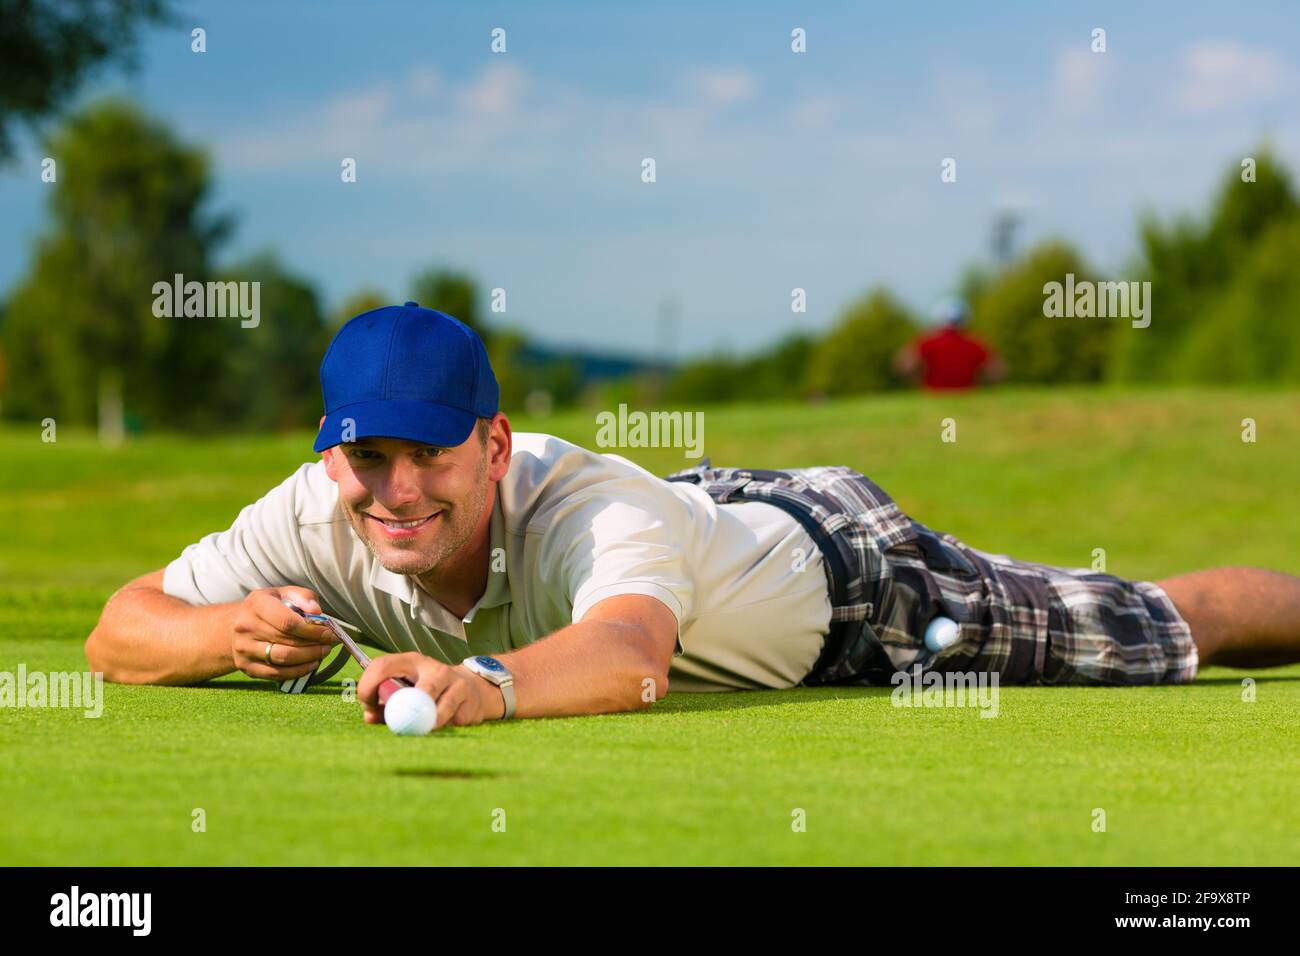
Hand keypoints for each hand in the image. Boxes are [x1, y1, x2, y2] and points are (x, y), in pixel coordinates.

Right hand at [231, 587, 337, 681]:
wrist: (235, 625)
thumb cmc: (268, 608)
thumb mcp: (284, 593)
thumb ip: (304, 597)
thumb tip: (316, 611)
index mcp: (256, 604)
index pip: (288, 622)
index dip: (312, 630)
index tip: (329, 632)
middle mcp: (246, 626)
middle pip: (288, 641)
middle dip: (314, 643)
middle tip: (330, 643)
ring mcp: (244, 648)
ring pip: (283, 659)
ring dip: (309, 658)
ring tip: (322, 652)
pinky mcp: (245, 666)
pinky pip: (276, 673)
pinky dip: (297, 671)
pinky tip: (311, 664)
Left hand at [358, 653, 504, 728]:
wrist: (472, 690)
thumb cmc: (428, 693)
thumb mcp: (406, 690)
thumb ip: (386, 703)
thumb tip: (370, 716)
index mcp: (412, 661)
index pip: (383, 666)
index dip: (369, 687)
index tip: (369, 706)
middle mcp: (435, 668)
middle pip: (419, 691)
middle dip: (406, 713)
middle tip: (400, 725)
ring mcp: (457, 683)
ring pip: (437, 712)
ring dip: (427, 725)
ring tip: (426, 727)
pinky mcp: (470, 701)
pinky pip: (451, 721)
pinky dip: (444, 728)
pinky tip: (448, 721)